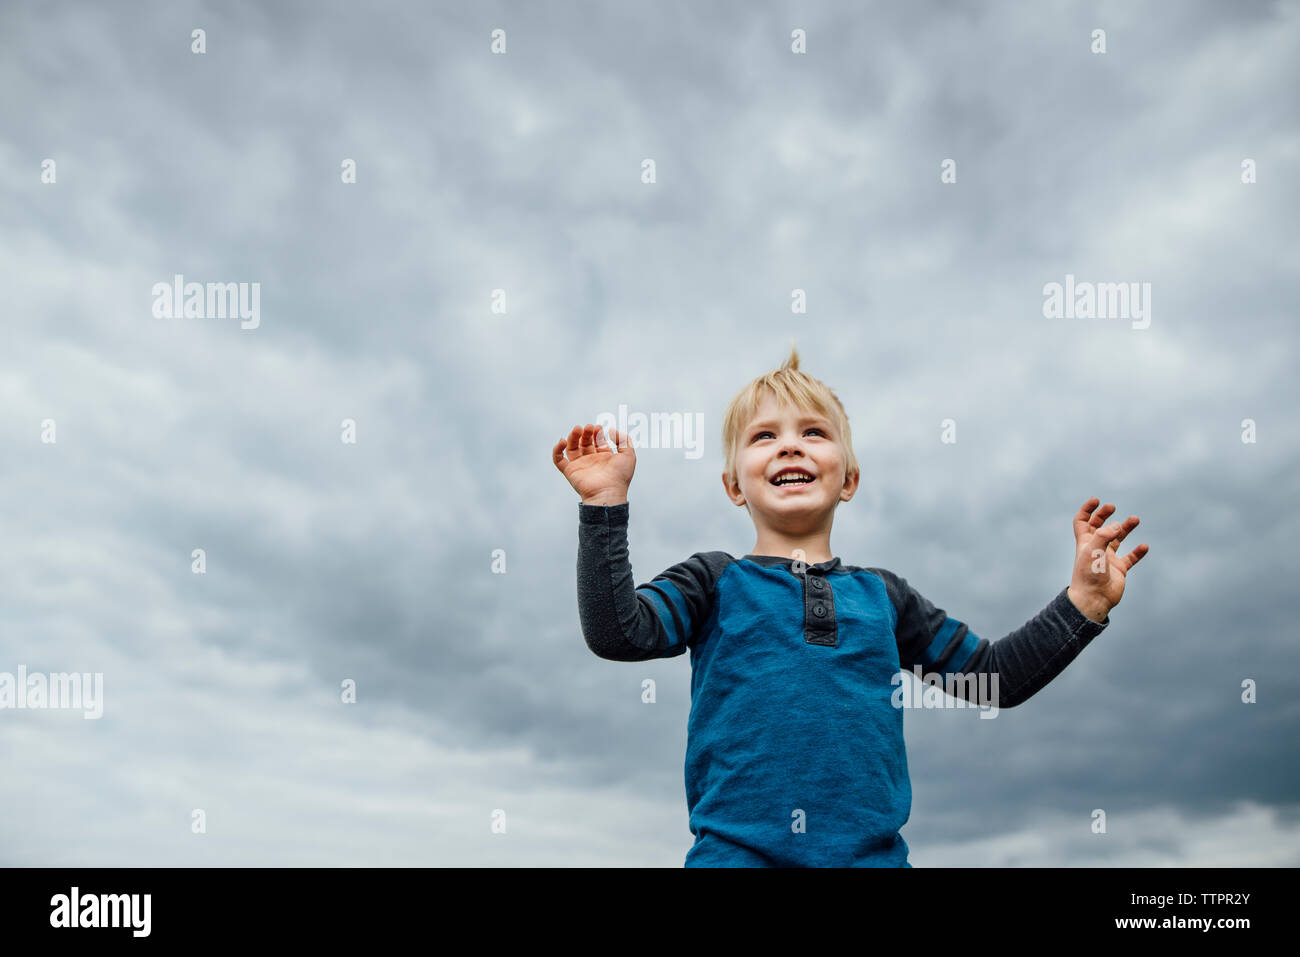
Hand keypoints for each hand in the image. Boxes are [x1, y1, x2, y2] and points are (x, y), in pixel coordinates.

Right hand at [552, 424, 634, 504]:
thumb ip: (624, 440)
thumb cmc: (620, 476)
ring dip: (573, 436)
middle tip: (589, 427)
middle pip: (585, 442)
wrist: (608, 492)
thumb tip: (611, 430)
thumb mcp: (628, 455)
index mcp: (604, 457)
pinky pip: (558, 459)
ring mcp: (580, 465)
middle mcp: (591, 460)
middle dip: (586, 432)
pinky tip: (562, 441)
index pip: (598, 441)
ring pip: (572, 447)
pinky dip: (557, 450)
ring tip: (578, 428)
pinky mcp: (570, 471)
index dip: (597, 432)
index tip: (599, 427)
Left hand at [1067, 497, 1149, 621]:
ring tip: (1136, 519)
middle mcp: (1096, 548)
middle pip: (1100, 527)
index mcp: (1085, 542)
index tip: (1097, 500)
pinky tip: (1144, 546)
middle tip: (1113, 507)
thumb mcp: (1093, 551)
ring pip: (1117, 539)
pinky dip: (1137, 552)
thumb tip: (1118, 525)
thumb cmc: (1089, 575)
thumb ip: (1104, 535)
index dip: (1087, 510)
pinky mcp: (1119, 570)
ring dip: (1125, 529)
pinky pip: (1130, 558)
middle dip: (1105, 515)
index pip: (1082, 521)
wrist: (1094, 599)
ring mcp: (1108, 559)